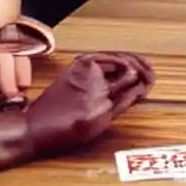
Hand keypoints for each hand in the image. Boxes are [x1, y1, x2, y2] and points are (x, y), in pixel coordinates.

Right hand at [26, 52, 155, 156]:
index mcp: (81, 65)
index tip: (143, 63)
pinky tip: (141, 92)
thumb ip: (90, 77)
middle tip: (150, 71)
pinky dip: (138, 93)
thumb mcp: (68, 84)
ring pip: (131, 78)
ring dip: (144, 79)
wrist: (35, 129)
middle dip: (142, 67)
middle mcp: (90, 74)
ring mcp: (96, 92)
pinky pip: (128, 98)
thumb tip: (121, 74)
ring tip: (146, 82)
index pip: (116, 57)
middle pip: (127, 64)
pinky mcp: (101, 110)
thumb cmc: (50, 111)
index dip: (133, 59)